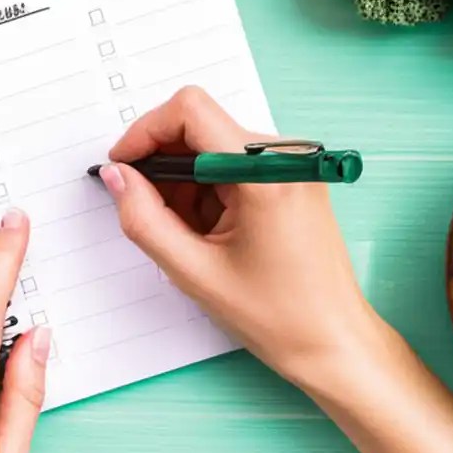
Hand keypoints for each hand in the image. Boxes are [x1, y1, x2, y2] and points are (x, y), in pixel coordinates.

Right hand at [94, 86, 380, 389]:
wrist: (334, 341)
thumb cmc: (279, 316)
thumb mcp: (194, 272)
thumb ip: (144, 219)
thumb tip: (118, 177)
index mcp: (266, 173)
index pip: (191, 110)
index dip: (145, 132)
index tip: (124, 165)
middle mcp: (286, 156)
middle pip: (201, 126)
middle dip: (164, 166)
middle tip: (149, 212)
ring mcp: (293, 164)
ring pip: (213, 147)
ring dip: (186, 183)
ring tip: (190, 237)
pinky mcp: (293, 177)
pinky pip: (234, 164)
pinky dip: (208, 191)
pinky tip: (210, 233)